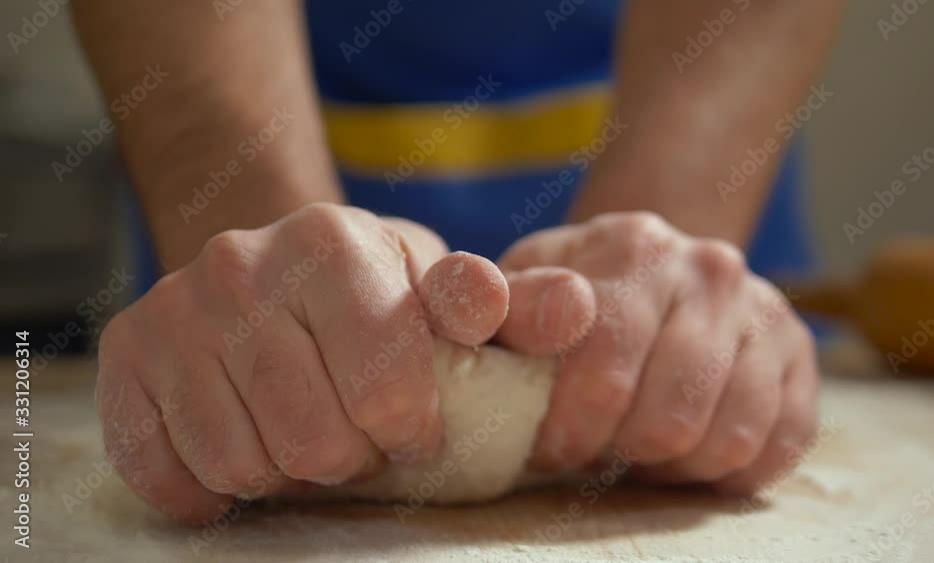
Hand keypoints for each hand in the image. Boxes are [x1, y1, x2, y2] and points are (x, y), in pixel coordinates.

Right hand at [96, 204, 509, 520]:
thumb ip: (517, 309)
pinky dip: (216, 486)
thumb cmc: (376, 301)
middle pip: (316, 441)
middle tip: (352, 430)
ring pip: (244, 465)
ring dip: (287, 471)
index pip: (389, 387)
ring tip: (301, 431)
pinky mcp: (124, 361)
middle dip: (350, 455)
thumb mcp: (447, 298)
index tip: (413, 423)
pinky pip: (172, 476)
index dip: (410, 428)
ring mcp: (174, 312)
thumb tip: (578, 310)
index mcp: (336, 242)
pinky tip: (243, 442)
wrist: (268, 275)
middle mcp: (243, 264)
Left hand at [494, 211, 817, 493]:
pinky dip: (730, 470)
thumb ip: (499, 303)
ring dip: (672, 466)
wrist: (654, 268)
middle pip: (669, 419)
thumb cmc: (574, 295)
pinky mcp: (799, 352)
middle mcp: (710, 270)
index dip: (572, 430)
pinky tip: (688, 451)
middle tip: (596, 449)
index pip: (606, 367)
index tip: (550, 447)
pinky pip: (780, 444)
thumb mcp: (524, 288)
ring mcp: (763, 309)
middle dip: (620, 454)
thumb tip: (486, 306)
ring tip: (638, 446)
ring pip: (727, 440)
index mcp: (633, 248)